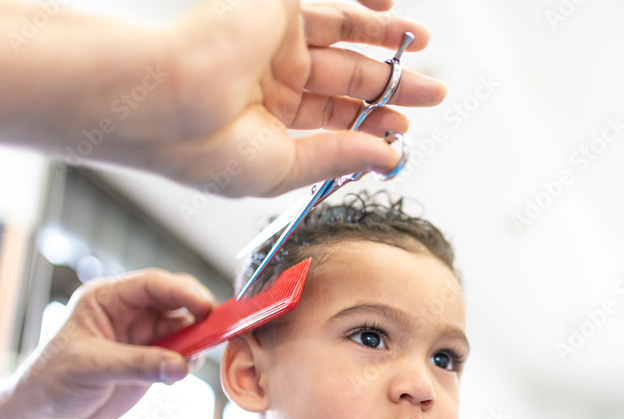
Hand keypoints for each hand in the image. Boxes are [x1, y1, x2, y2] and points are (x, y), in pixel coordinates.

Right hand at [0, 0, 446, 196]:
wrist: (159, 103)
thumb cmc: (203, 149)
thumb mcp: (285, 166)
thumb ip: (340, 157)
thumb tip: (387, 158)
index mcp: (268, 120)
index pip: (334, 119)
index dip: (373, 124)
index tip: (405, 131)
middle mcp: (271, 77)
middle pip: (347, 78)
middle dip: (392, 85)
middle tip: (434, 91)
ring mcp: (271, 40)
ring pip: (343, 35)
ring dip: (385, 39)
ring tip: (423, 43)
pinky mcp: (271, 6)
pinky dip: (361, 0)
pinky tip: (389, 4)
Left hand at [0, 269, 214, 418]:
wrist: (47, 418)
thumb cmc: (52, 383)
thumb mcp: (91, 368)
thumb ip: (138, 364)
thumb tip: (180, 366)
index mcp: (107, 300)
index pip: (152, 284)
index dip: (182, 291)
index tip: (206, 308)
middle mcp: (129, 313)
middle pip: (176, 301)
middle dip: (198, 312)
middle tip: (216, 328)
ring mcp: (143, 336)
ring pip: (185, 326)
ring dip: (198, 338)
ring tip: (198, 355)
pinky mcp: (153, 359)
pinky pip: (184, 352)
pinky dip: (192, 359)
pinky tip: (185, 370)